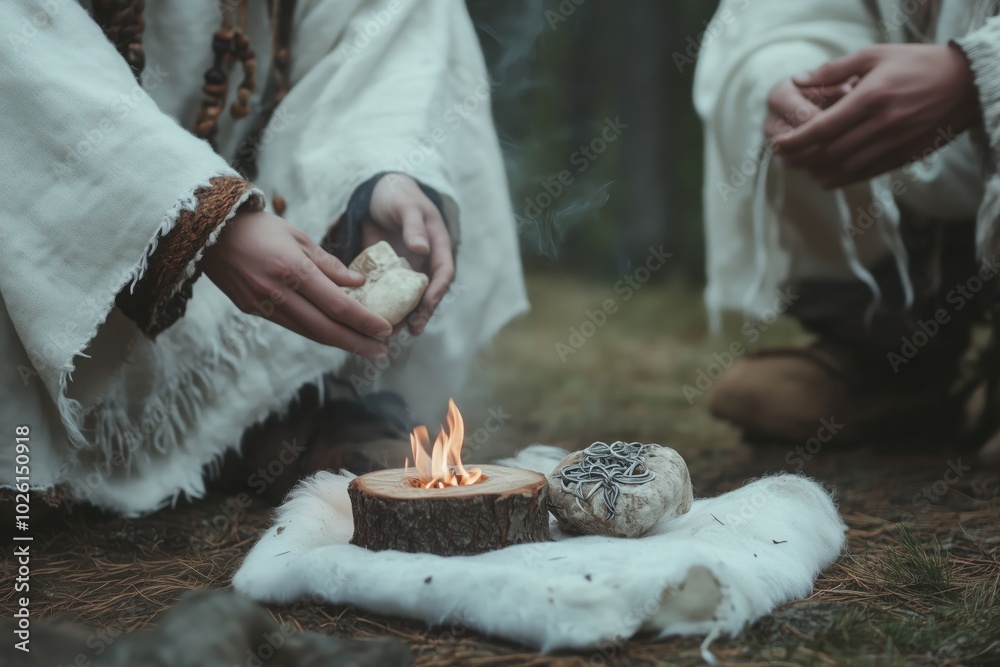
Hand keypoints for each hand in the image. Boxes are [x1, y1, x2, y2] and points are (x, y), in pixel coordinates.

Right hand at [202, 210, 392, 356]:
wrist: (207, 230)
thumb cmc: (258, 226)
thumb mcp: (298, 236)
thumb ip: (329, 264)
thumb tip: (358, 285)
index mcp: (292, 269)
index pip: (337, 304)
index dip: (364, 321)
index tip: (385, 329)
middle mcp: (277, 292)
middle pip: (325, 328)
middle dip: (356, 342)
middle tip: (381, 351)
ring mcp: (261, 304)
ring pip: (307, 332)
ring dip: (338, 342)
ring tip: (363, 346)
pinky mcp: (250, 309)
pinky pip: (290, 325)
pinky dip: (314, 332)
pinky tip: (332, 333)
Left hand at [364, 173, 454, 334]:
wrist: (376, 194)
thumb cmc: (398, 196)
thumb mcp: (406, 206)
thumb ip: (414, 226)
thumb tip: (422, 250)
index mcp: (437, 247)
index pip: (444, 273)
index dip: (437, 291)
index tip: (427, 306)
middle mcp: (424, 263)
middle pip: (427, 293)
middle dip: (421, 313)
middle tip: (412, 329)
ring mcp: (405, 270)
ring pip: (407, 298)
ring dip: (402, 315)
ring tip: (391, 332)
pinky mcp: (386, 273)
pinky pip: (386, 292)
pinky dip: (381, 306)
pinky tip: (371, 318)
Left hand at [772, 44, 980, 187]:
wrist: (968, 83)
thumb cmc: (918, 64)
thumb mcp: (876, 55)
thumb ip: (835, 69)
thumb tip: (799, 80)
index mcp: (871, 98)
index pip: (822, 128)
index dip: (796, 141)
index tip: (778, 145)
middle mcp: (882, 125)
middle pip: (830, 153)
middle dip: (802, 159)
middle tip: (785, 160)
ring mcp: (895, 143)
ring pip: (846, 168)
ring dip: (819, 172)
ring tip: (803, 169)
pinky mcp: (906, 156)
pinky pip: (867, 173)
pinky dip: (843, 178)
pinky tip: (828, 177)